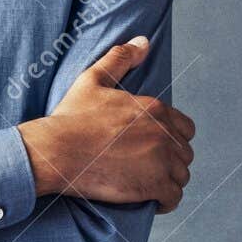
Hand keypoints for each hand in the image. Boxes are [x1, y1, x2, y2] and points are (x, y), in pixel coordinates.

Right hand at [18, 37, 194, 213]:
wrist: (56, 151)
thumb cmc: (71, 118)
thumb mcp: (93, 80)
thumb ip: (121, 59)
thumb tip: (143, 41)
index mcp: (155, 109)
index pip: (184, 128)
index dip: (171, 139)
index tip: (152, 147)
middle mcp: (163, 133)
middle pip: (184, 152)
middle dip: (170, 160)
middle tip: (147, 168)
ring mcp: (161, 160)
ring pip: (182, 175)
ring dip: (169, 180)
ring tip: (148, 184)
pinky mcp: (153, 185)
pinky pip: (175, 196)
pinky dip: (167, 200)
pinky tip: (153, 200)